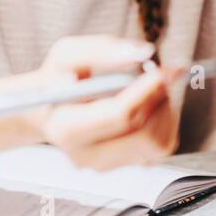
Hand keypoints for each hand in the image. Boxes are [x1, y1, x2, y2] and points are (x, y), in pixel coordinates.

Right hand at [34, 36, 182, 169]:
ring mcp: (107, 165)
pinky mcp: (125, 166)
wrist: (51, 109)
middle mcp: (86, 156)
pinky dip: (165, 120)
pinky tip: (150, 103)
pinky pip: (162, 145)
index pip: (120, 116)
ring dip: (164, 109)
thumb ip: (102, 50)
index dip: (147, 90)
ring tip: (151, 86)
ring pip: (159, 141)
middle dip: (160, 100)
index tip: (162, 69)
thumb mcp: (66, 54)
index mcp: (67, 129)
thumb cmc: (59, 79)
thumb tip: (144, 53)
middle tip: (162, 72)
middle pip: (145, 133)